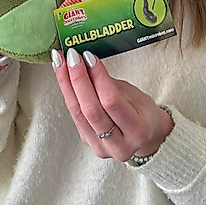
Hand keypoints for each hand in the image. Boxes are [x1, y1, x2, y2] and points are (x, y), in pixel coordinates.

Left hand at [53, 48, 173, 161]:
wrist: (145, 137)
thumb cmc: (143, 113)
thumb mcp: (135, 95)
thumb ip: (110, 84)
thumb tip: (86, 63)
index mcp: (138, 131)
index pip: (111, 101)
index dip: (98, 77)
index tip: (89, 57)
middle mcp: (119, 144)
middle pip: (91, 109)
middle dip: (78, 79)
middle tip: (71, 57)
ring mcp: (101, 147)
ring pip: (78, 113)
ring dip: (66, 84)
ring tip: (60, 63)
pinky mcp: (87, 142)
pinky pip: (75, 116)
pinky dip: (68, 94)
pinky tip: (63, 78)